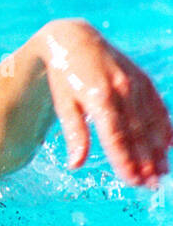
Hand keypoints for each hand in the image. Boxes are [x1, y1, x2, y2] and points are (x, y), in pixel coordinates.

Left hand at [38, 19, 172, 185]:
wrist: (74, 39)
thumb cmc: (65, 77)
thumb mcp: (63, 105)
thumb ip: (74, 134)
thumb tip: (75, 165)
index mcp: (99, 98)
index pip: (116, 137)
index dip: (126, 161)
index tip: (133, 181)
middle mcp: (121, 90)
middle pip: (137, 134)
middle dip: (145, 162)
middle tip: (151, 185)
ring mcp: (135, 84)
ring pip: (150, 123)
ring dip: (157, 150)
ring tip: (162, 173)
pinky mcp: (143, 79)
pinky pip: (157, 107)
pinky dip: (164, 127)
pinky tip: (168, 146)